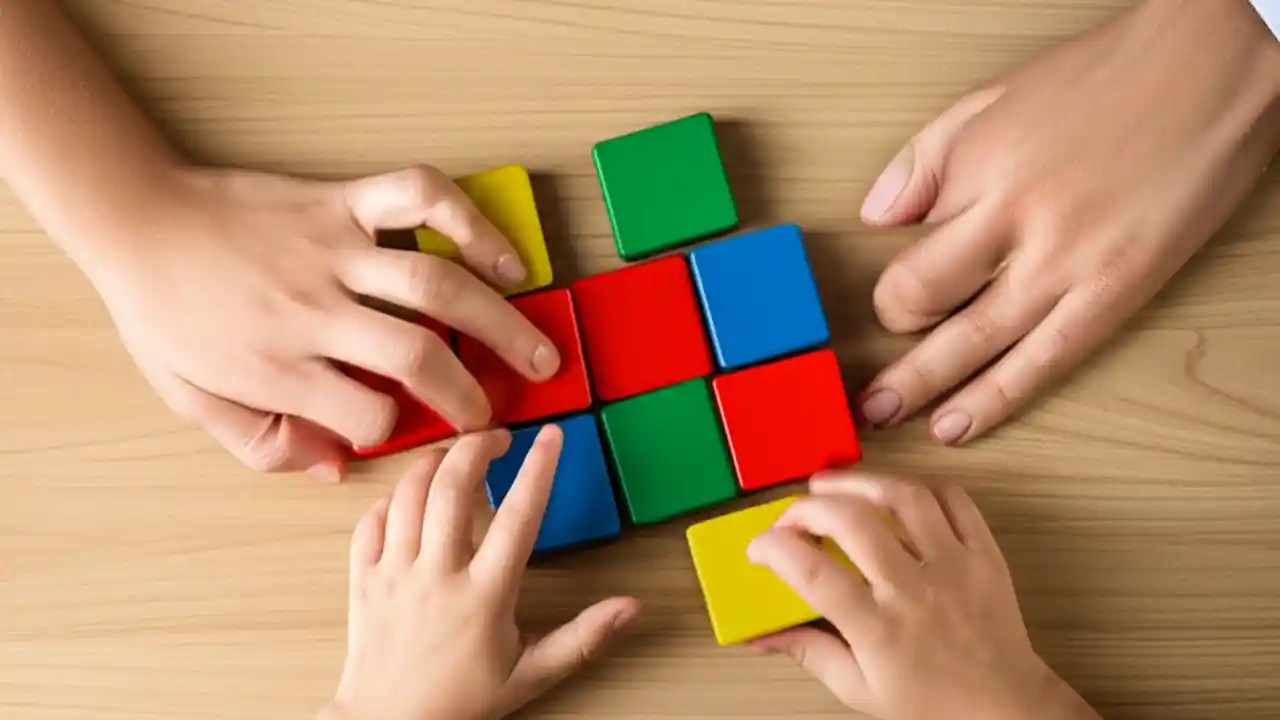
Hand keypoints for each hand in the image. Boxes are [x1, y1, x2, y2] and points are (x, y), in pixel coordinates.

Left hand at [85, 164, 561, 479]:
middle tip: (504, 411)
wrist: (136, 218)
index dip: (397, 433)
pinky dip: (473, 223)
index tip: (409, 429)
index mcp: (276, 367)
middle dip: (472, 393)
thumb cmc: (165, 312)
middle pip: (416, 357)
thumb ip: (262, 445)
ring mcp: (333, 249)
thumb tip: (334, 467)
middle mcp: (313, 311)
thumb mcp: (191, 401)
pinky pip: (419, 198)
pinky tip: (505, 259)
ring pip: (436, 283)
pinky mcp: (341, 201)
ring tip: (541, 351)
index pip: (365, 418)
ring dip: (501, 321)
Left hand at [323, 427, 641, 719]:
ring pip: (409, 494)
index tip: (551, 436)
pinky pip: (371, 521)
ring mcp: (395, 573)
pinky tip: (410, 498)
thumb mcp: (531, 674)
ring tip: (456, 456)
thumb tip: (631, 608)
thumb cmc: (460, 702)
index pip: (518, 517)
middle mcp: (437, 575)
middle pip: (454, 488)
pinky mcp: (363, 578)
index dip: (539, 469)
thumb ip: (583, 637)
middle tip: (497, 438)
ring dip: (434, 463)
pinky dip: (391, 499)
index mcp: (484, 595)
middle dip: (477, 448)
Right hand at [747, 474, 1098, 719]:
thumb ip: (808, 652)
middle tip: (792, 514)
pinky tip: (893, 493)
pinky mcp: (983, 553)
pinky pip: (954, 499)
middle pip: (852, 521)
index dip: (775, 549)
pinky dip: (919, 486)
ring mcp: (953, 565)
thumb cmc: (932, 704)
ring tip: (833, 485)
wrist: (1005, 707)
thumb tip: (760, 634)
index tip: (760, 547)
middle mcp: (914, 590)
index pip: (814, 574)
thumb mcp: (859, 689)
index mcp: (879, 629)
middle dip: (809, 506)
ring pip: (904, 496)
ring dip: (860, 482)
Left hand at [857, 0, 1279, 444]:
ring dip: (925, 390)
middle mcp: (1016, 220)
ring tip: (887, 420)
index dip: (892, 292)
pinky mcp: (1116, 289)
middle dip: (894, 353)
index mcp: (980, 171)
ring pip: (979, 342)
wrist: (1211, 66)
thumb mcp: (990, 99)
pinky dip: (998, 398)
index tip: (894, 304)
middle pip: (930, 302)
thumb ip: (924, 159)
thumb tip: (877, 217)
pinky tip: (962, 423)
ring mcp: (1068, 261)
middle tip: (866, 395)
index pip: (910, 255)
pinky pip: (1046, 358)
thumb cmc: (1104, 76)